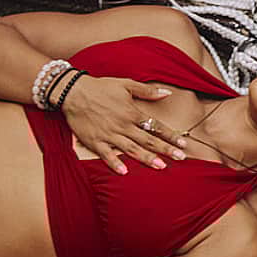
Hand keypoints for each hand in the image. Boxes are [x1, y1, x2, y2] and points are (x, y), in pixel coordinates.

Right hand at [60, 75, 186, 173]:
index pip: (156, 126)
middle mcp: (123, 125)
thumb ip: (147, 91)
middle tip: (181, 158)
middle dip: (166, 149)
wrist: (72, 91)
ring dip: (147, 158)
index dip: (171, 135)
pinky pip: (106, 155)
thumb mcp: (126, 84)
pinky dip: (114, 163)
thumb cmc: (101, 87)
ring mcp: (109, 134)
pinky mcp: (94, 141)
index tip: (184, 144)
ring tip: (161, 166)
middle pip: (148, 140)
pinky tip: (124, 172)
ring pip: (132, 149)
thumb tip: (167, 93)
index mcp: (132, 113)